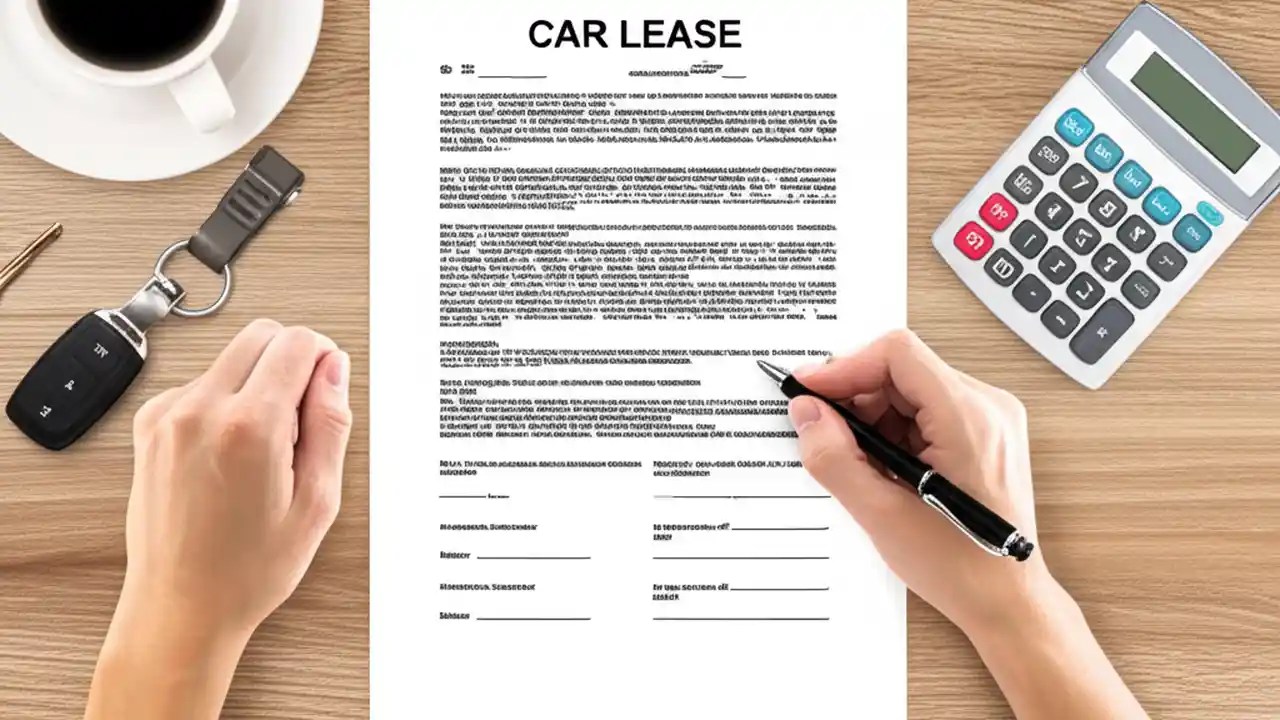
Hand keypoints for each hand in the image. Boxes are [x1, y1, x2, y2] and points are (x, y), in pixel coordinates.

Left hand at [87, 319, 352, 719]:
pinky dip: (223, 402)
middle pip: (260, 335)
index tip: (328, 384)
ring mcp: (168, 416)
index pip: (296, 343)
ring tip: (265, 447)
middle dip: (290, 360)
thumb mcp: (317, 501)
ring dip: (256, 382)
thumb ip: (330, 424)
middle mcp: (201, 410)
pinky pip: (200, 385)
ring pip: (230, 358)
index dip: (323, 357)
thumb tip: (333, 370)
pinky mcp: (149, 426)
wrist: (181, 606)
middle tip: (302, 415)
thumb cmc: (247, 569)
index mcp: (249, 426)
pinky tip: (233, 453)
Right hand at [788, 330, 1146, 717]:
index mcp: (969, 419)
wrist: (1008, 601)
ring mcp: (989, 419)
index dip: (845, 366)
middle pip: (902, 370)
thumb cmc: (962, 566)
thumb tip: (807, 414)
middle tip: (823, 433)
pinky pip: (926, 409)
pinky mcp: (983, 433)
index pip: (898, 354)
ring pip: (911, 389)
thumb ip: (836, 458)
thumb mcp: (881, 514)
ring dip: (873, 417)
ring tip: (859, 464)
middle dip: (855, 397)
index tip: (809, 389)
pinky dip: (894, 429)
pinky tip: (882, 468)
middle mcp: (987, 408)